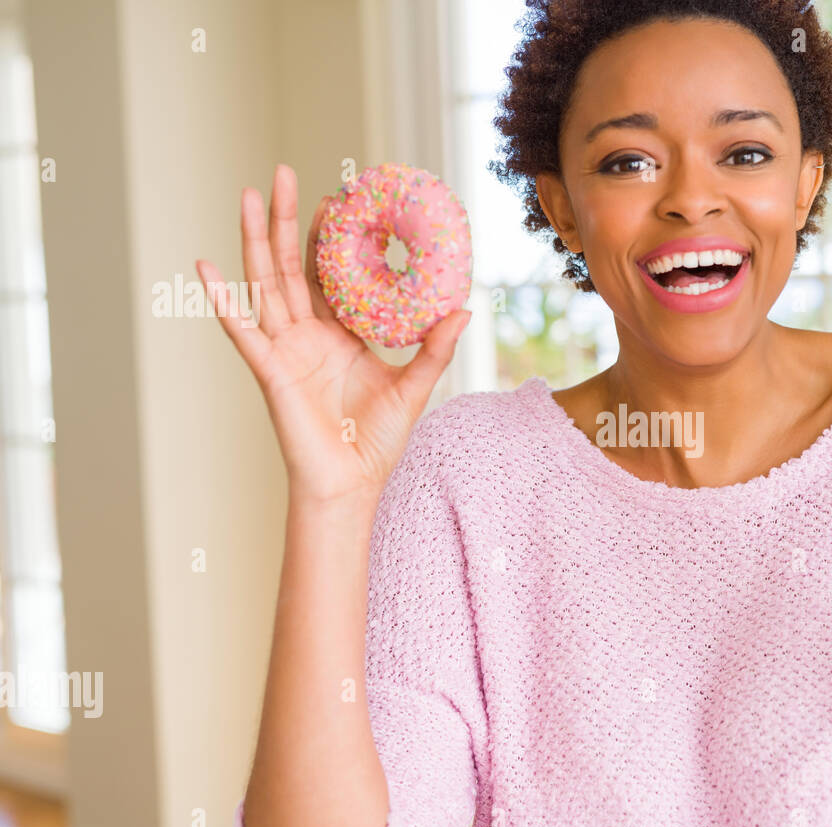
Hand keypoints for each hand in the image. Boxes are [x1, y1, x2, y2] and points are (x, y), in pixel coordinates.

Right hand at [196, 164, 471, 506]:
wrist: (350, 485)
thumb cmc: (377, 442)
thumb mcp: (414, 387)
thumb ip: (434, 349)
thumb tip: (464, 308)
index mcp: (340, 334)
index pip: (331, 273)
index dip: (331, 237)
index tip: (339, 197)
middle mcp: (308, 334)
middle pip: (292, 265)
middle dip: (288, 220)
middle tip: (285, 172)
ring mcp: (285, 348)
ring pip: (266, 283)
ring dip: (256, 239)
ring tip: (250, 195)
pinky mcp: (269, 369)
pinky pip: (242, 330)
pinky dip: (222, 300)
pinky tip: (204, 267)